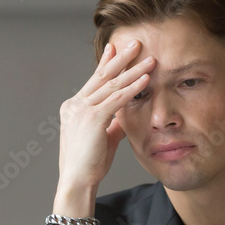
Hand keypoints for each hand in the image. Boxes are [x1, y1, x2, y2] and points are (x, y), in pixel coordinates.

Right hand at [54, 40, 154, 200]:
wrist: (77, 181)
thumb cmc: (89, 164)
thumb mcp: (103, 139)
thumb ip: (112, 125)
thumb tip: (124, 118)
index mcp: (74, 107)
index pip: (94, 80)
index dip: (107, 63)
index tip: (116, 49)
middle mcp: (75, 105)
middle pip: (102, 76)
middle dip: (121, 58)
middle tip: (135, 42)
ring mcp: (82, 110)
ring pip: (112, 85)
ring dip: (133, 71)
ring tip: (150, 59)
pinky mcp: (92, 119)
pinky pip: (117, 99)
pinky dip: (133, 88)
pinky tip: (146, 80)